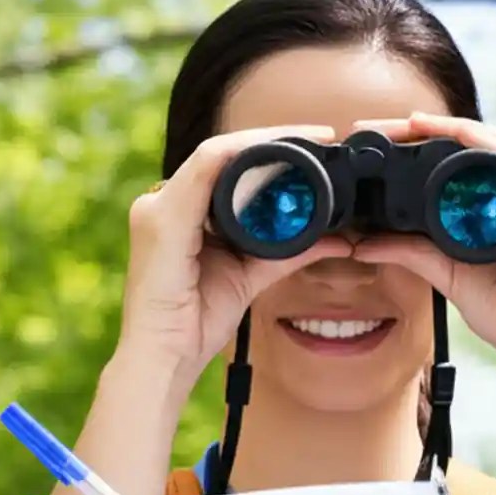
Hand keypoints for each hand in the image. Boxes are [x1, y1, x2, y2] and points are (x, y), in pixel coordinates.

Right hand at [118, 124, 352, 383]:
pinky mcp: (162, 221)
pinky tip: (277, 154)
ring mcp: (157, 209)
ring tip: (309, 140)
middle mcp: (162, 203)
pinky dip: (243, 157)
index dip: (272, 147)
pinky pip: (205, 170)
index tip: (318, 144)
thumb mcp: (253, 275)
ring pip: (217, 153)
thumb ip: (290, 252)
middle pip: (223, 153)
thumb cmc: (196, 322)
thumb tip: (338, 239)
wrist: (165, 359)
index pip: (226, 164)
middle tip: (321, 135)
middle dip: (275, 138)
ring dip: (266, 142)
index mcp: (178, 213)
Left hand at [350, 112, 495, 367]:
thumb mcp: (442, 271)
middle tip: (376, 127)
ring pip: (485, 140)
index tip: (371, 143)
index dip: (413, 147)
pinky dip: (480, 141)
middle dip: (420, 129)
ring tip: (407, 122)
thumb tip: (360, 245)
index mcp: (489, 202)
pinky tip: (453, 133)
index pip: (450, 159)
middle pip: (465, 142)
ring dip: (445, 127)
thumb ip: (406, 252)